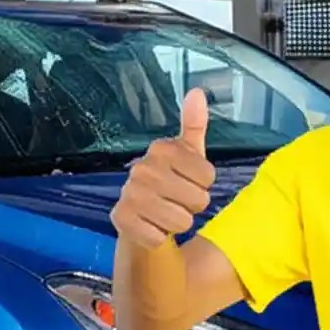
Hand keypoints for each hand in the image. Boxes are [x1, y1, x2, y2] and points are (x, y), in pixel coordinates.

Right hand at [110, 89, 216, 249]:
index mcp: (161, 148)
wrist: (141, 218)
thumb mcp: (188, 155)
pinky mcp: (121, 219)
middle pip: (198, 199)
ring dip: (178, 224)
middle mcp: (141, 167)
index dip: (204, 185)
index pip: (208, 175)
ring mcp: (129, 193)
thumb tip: (197, 92)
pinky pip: (160, 237)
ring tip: (165, 215)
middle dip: (193, 207)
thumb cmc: (170, 184)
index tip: (189, 182)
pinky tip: (151, 227)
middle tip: (177, 202)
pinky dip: (159, 238)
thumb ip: (194, 125)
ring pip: (181, 221)